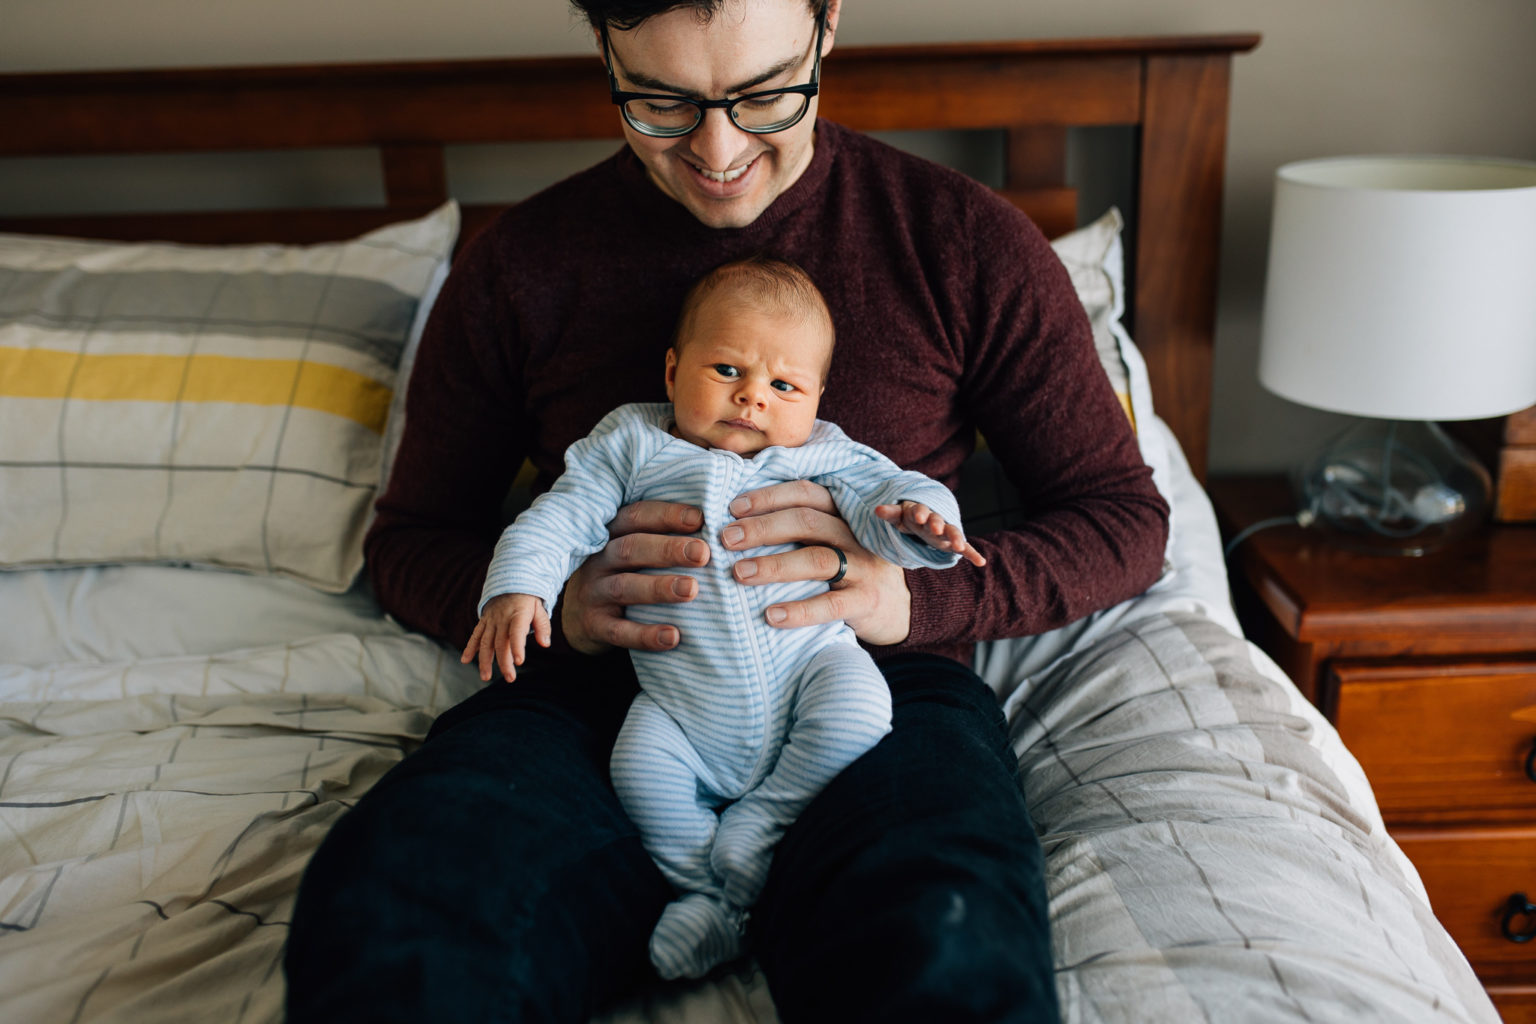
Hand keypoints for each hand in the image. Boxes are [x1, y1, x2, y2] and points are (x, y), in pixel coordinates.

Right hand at [461, 593, 549, 681]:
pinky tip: (465, 660)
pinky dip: (469, 648)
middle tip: (510, 678)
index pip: (517, 632)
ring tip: (485, 677)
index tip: (519, 661)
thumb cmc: (528, 599)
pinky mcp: (484, 622)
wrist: (510, 582)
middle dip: (504, 662)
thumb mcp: (539, 608)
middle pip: (501, 643)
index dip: (517, 647)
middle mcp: (502, 619)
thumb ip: (543, 626)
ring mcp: (491, 621)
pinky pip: (475, 635)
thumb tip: (545, 644)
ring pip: (485, 642)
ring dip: (484, 660)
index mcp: (518, 614)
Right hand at [560, 500, 709, 655]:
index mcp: (611, 534)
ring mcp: (593, 592)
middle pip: (631, 548)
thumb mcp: (633, 550)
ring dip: (660, 588)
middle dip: (668, 549)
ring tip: (692, 589)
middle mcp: (599, 559)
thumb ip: (662, 537)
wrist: (578, 616)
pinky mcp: (593, 625)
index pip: (636, 516)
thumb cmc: (622, 573)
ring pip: (625, 587)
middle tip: (703, 553)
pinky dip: (646, 634)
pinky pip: (619, 631)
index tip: (701, 518)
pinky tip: (674, 637)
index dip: (667, 515)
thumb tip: (716, 527)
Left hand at [723, 480, 911, 645]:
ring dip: (774, 565)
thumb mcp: (832, 538)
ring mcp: (864, 567)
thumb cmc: (849, 566)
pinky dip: (800, 611)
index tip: (733, 508)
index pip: (806, 493)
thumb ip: (800, 527)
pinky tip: (771, 616)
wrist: (897, 607)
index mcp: (842, 513)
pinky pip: (831, 605)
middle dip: (762, 528)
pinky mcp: (866, 601)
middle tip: (726, 539)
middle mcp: (854, 535)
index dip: (768, 497)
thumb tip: (740, 519)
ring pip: (817, 559)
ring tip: (739, 573)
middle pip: (806, 522)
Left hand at [875, 501, 986, 566]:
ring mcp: (945, 531)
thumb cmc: (909, 518)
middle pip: (937, 520)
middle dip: (937, 523)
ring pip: (952, 531)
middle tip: (937, 528)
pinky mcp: (952, 542)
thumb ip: (890, 513)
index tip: (920, 518)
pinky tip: (981, 562)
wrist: (925, 518)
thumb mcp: (898, 515)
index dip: (920, 513)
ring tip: (960, 546)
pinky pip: (965, 547)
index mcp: (920, 512)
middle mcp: (935, 520)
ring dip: (956, 537)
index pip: (919, 510)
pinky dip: (973, 554)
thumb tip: (876, 509)